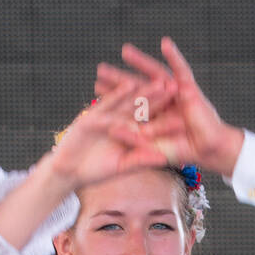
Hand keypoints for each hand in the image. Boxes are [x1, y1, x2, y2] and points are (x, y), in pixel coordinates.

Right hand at [45, 76, 166, 189]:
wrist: (69, 171)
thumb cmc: (95, 172)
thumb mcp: (122, 166)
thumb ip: (141, 160)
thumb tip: (163, 159)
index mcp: (131, 134)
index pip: (152, 125)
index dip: (167, 119)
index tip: (184, 117)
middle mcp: (121, 122)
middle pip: (143, 109)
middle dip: (158, 99)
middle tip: (175, 89)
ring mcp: (107, 116)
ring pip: (127, 103)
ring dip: (142, 92)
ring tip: (158, 82)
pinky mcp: (94, 113)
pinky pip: (108, 103)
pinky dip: (117, 95)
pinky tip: (128, 86)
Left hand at [94, 38, 244, 174]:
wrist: (208, 151)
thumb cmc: (183, 151)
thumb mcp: (153, 146)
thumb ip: (134, 139)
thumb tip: (112, 129)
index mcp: (154, 114)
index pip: (130, 102)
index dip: (114, 95)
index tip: (96, 88)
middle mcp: (163, 101)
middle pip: (138, 86)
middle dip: (120, 78)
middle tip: (100, 70)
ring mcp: (176, 93)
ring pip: (155, 73)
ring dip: (141, 61)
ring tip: (124, 50)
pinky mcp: (189, 88)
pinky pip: (181, 69)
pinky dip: (174, 56)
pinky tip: (165, 42)